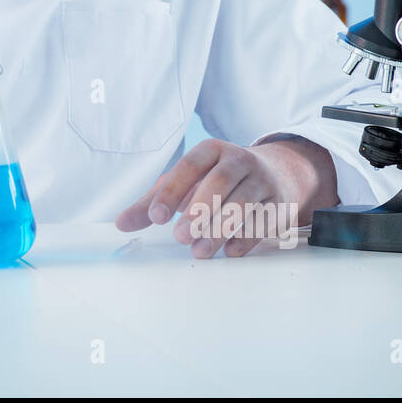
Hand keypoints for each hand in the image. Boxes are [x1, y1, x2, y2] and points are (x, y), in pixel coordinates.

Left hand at [114, 136, 338, 257]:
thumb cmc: (216, 180)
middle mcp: (239, 160)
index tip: (156, 216)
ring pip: (243, 203)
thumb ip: (152, 202)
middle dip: (199, 210)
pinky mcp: (279, 203)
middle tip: (179, 236)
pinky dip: (246, 239)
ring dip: (219, 229)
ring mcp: (262, 181)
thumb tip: (122, 224)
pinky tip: (229, 252)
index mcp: (211, 150)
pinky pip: (263, 222)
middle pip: (220, 182)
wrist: (276, 173)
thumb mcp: (184, 183)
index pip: (190, 166)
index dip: (172, 190)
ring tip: (199, 251)